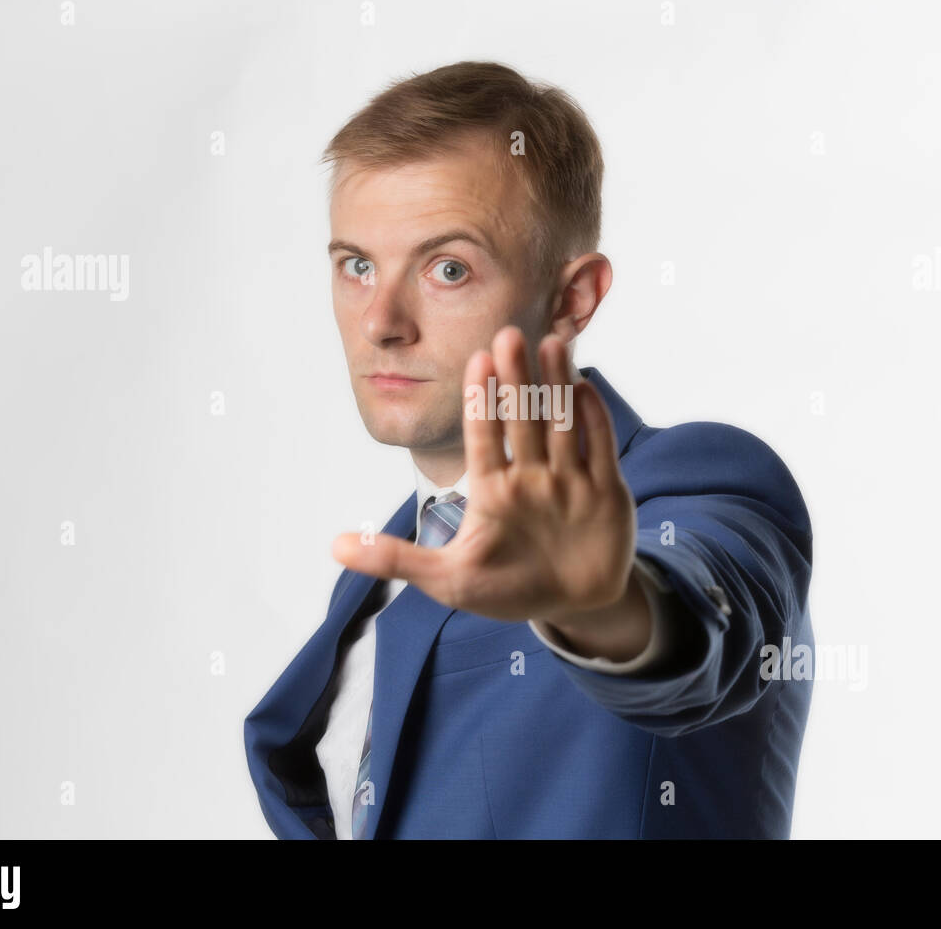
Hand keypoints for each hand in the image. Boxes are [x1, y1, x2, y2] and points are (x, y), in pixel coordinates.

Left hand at [332, 326, 641, 635]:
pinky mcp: (606, 491)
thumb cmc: (508, 588)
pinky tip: (584, 389)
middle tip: (507, 335)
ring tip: (551, 344)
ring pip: (561, 424)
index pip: (484, 437)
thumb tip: (334, 546)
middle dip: (516, 379)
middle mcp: (530, 478)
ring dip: (557, 386)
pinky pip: (599, 448)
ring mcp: (569, 481)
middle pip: (522, 420)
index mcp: (493, 492)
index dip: (480, 401)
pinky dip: (593, 420)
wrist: (573, 605)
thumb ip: (395, 559)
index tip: (474, 360)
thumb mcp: (446, 580)